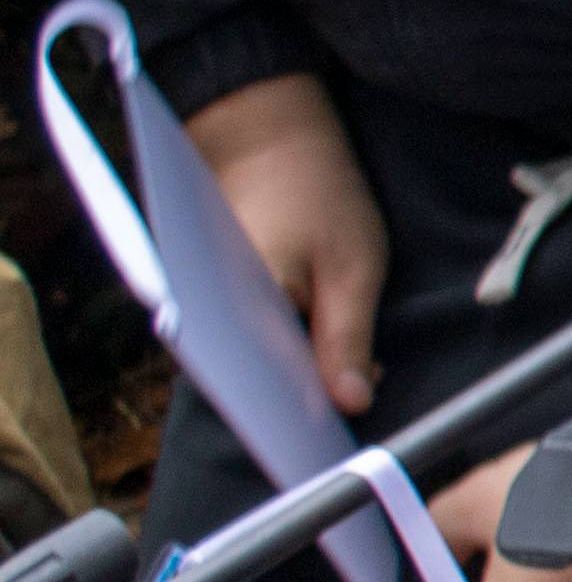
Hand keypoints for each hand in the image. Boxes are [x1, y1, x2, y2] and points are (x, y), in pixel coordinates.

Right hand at [183, 73, 386, 412]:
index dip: (304, 423)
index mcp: (232, 313)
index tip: (342, 445)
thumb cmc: (314, 192)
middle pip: (258, 385)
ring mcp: (209, 310)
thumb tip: (350, 404)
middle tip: (354, 422)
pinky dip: (288, 355)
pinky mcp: (220, 302)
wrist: (267, 136)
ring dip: (300, 382)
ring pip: (258, 366)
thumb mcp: (351, 266)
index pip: (263, 394)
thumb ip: (346, 337)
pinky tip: (328, 366)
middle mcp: (205, 318)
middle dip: (306, 407)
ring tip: (346, 397)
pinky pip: (253, 343)